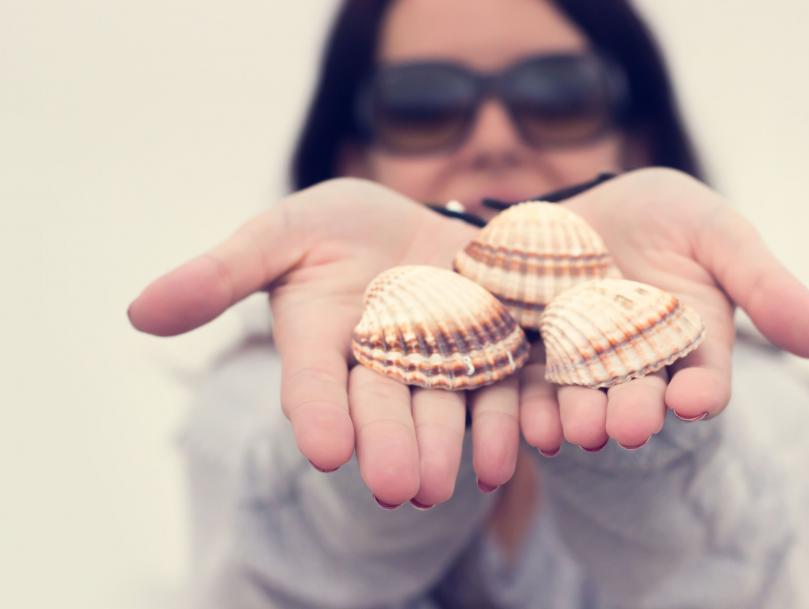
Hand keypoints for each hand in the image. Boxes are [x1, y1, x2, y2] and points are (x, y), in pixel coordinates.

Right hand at [127, 178, 521, 507]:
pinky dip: (511, 414)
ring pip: (442, 405)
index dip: (321, 413)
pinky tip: (524, 445)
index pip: (315, 382)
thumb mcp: (279, 235)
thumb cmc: (334, 229)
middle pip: (383, 406)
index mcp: (320, 338)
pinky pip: (500, 383)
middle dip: (392, 445)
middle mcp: (375, 360)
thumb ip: (222, 274)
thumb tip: (138, 313)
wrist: (411, 222)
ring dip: (450, 444)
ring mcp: (434, 358)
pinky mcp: (487, 348)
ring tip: (458, 482)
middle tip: (403, 488)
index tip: (328, 450)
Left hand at [517, 168, 808, 453]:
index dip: (701, 393)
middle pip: (640, 397)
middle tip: (626, 426)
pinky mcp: (535, 352)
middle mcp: (640, 362)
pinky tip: (530, 420)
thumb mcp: (719, 235)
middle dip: (635, 412)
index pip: (703, 380)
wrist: (590, 205)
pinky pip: (532, 383)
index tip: (694, 399)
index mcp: (692, 342)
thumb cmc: (666, 215)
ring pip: (586, 398)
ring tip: (575, 428)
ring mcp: (585, 360)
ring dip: (581, 416)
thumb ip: (767, 286)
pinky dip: (532, 406)